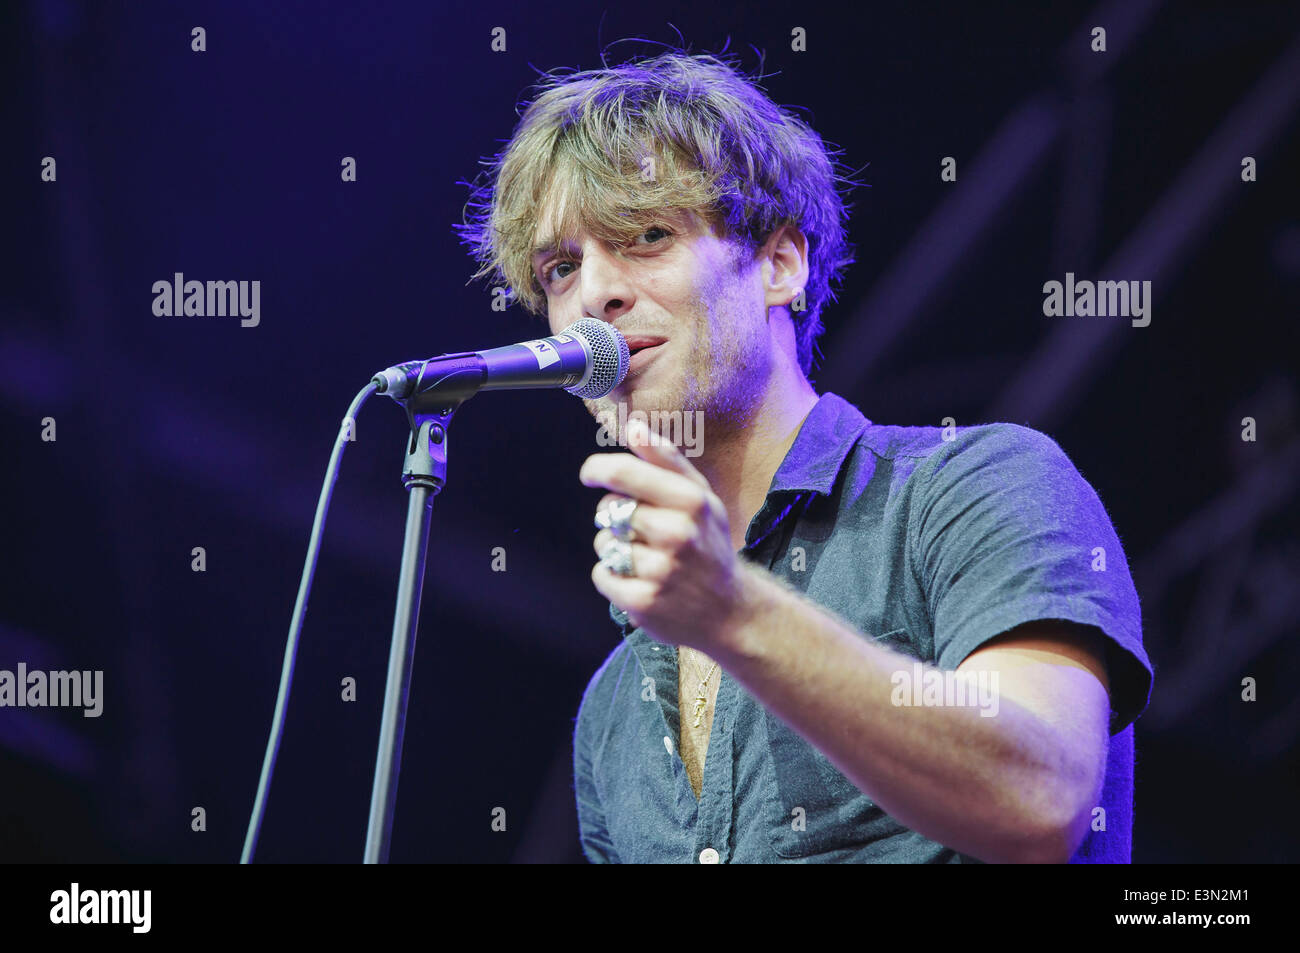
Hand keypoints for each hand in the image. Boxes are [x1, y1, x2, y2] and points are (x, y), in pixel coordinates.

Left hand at [580, 419, 752, 655]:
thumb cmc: (709, 545)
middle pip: (609, 510)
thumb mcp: (701, 498)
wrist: (731, 612)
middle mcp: (677, 534)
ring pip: (604, 544)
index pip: (624, 474)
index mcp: (691, 502)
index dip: (597, 469)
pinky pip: (602, 575)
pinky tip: (640, 581)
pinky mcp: (643, 601)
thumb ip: (666, 460)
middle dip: (614, 517)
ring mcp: (660, 570)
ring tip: (645, 559)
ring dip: (614, 549)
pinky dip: (613, 577)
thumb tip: (634, 427)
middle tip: (641, 531)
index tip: (590, 474)